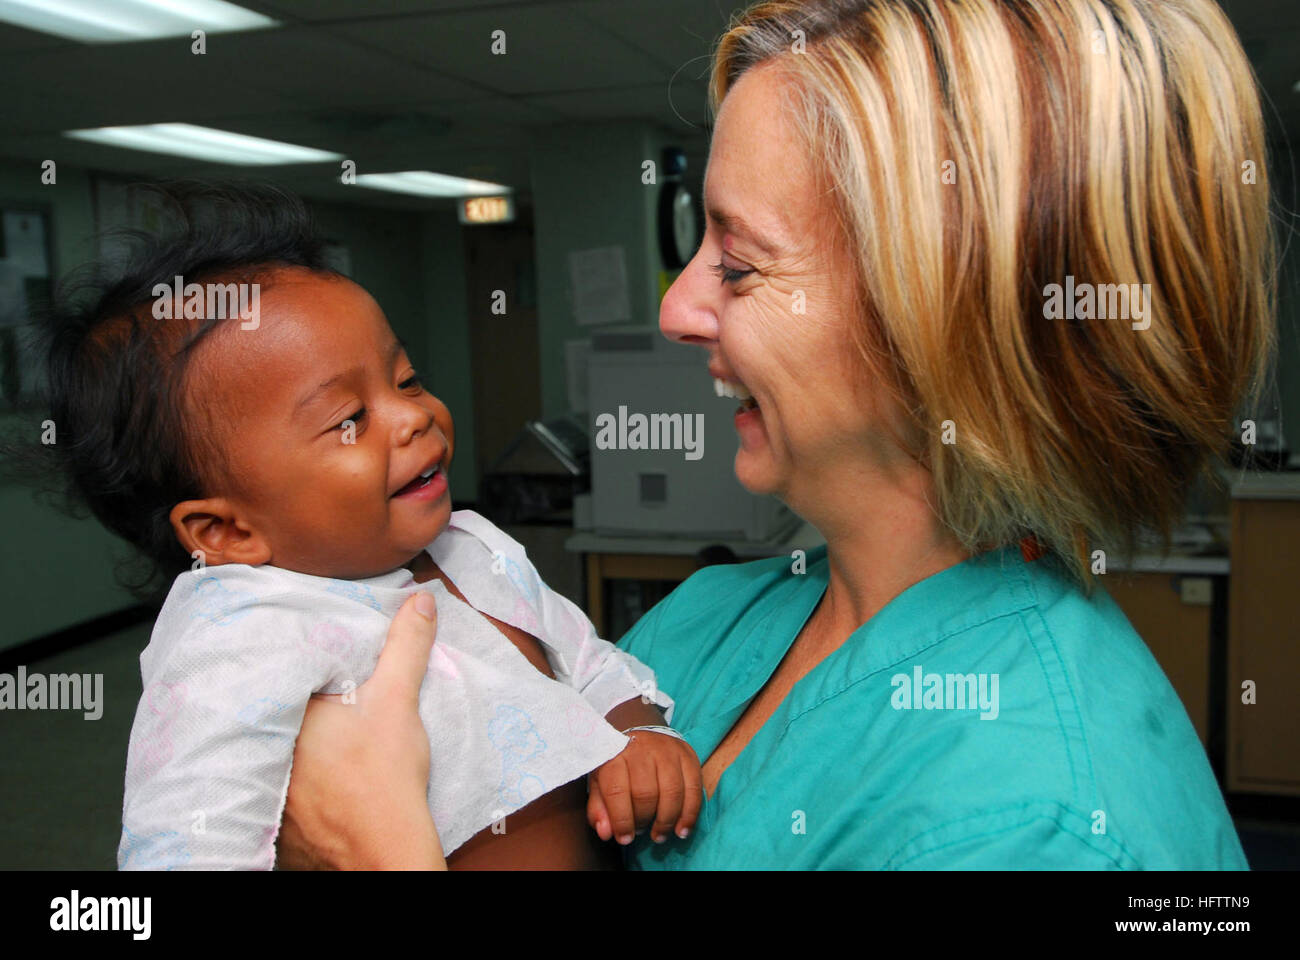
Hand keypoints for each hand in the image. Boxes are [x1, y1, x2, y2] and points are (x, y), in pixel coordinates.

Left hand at [276, 591, 446, 869]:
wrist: (384, 845)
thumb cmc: (386, 772)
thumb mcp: (398, 697)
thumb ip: (405, 645)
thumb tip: (419, 601)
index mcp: (286, 714)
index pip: (272, 679)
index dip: (285, 666)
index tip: (298, 659)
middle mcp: (265, 751)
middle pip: (268, 716)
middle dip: (283, 705)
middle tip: (307, 696)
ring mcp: (266, 790)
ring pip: (268, 754)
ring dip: (283, 744)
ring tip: (305, 735)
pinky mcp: (275, 823)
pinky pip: (272, 793)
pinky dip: (286, 783)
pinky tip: (308, 779)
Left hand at [587, 732, 701, 845]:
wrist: (641, 738)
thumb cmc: (619, 765)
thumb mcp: (600, 782)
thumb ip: (599, 809)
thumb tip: (606, 833)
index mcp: (615, 754)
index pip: (617, 791)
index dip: (621, 820)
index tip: (624, 838)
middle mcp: (642, 749)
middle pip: (646, 793)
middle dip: (643, 820)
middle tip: (640, 831)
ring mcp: (668, 751)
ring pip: (672, 792)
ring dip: (666, 821)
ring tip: (659, 835)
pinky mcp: (688, 755)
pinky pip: (694, 789)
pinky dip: (689, 814)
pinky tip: (682, 830)